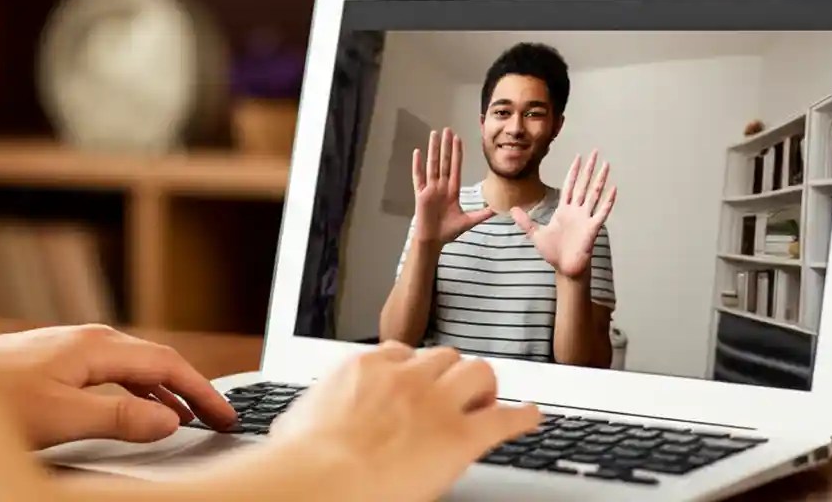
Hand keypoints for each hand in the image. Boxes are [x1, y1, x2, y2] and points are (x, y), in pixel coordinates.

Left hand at [0, 324, 236, 448]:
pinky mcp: (52, 362)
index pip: (167, 365)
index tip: (225, 416)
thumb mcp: (62, 417)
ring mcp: (69, 349)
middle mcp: (87, 340)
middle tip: (217, 417)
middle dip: (190, 388)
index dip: (201, 392)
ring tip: (185, 416)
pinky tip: (133, 407)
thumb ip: (120, 419)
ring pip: (133, 367)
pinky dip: (136, 391)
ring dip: (163, 391)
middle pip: (155, 361)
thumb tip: (169, 420)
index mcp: (96, 347)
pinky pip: (111, 373)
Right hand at [271, 343, 539, 501]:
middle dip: (451, 373)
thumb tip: (304, 422)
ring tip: (489, 399)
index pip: (402, 353)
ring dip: (484, 386)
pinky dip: (522, 417)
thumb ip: (316, 410)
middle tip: (456, 390)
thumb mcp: (299, 419)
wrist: (321, 478)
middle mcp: (405, 376)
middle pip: (444, 356)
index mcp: (365, 367)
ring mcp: (435, 403)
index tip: (415, 380)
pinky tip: (532, 417)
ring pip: (478, 372)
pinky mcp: (460, 436)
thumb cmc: (301, 459)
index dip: (413, 370)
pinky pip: (505, 419)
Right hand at [412, 128, 495, 242]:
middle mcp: (441, 186)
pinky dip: (417, 165)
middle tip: (447, 130)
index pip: (455, 167)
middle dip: (446, 146)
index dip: (457, 153)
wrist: (433, 241)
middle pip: (444, 162)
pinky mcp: (421, 195)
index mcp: (452, 190)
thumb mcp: (469, 221)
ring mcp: (430, 189)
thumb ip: (481, 214)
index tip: (458, 139)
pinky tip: (417, 153)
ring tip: (434, 135)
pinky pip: (418, 177)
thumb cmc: (448, 231)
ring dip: (433, 150)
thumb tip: (497, 209)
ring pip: (432, 165)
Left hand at [511, 150, 616, 279]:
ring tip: (606, 165)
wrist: (565, 268)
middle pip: (583, 184)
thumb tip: (511, 209)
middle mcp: (576, 211)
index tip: (578, 157)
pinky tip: (613, 189)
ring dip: (600, 179)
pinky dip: (608, 201)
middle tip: (595, 152)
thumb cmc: (554, 253)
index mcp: (564, 210)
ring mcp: (585, 218)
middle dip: (588, 168)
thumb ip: (525, 221)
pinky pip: (602, 211)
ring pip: (594, 194)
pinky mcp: (592, 228)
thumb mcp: (535, 234)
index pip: (570, 185)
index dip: (573, 171)